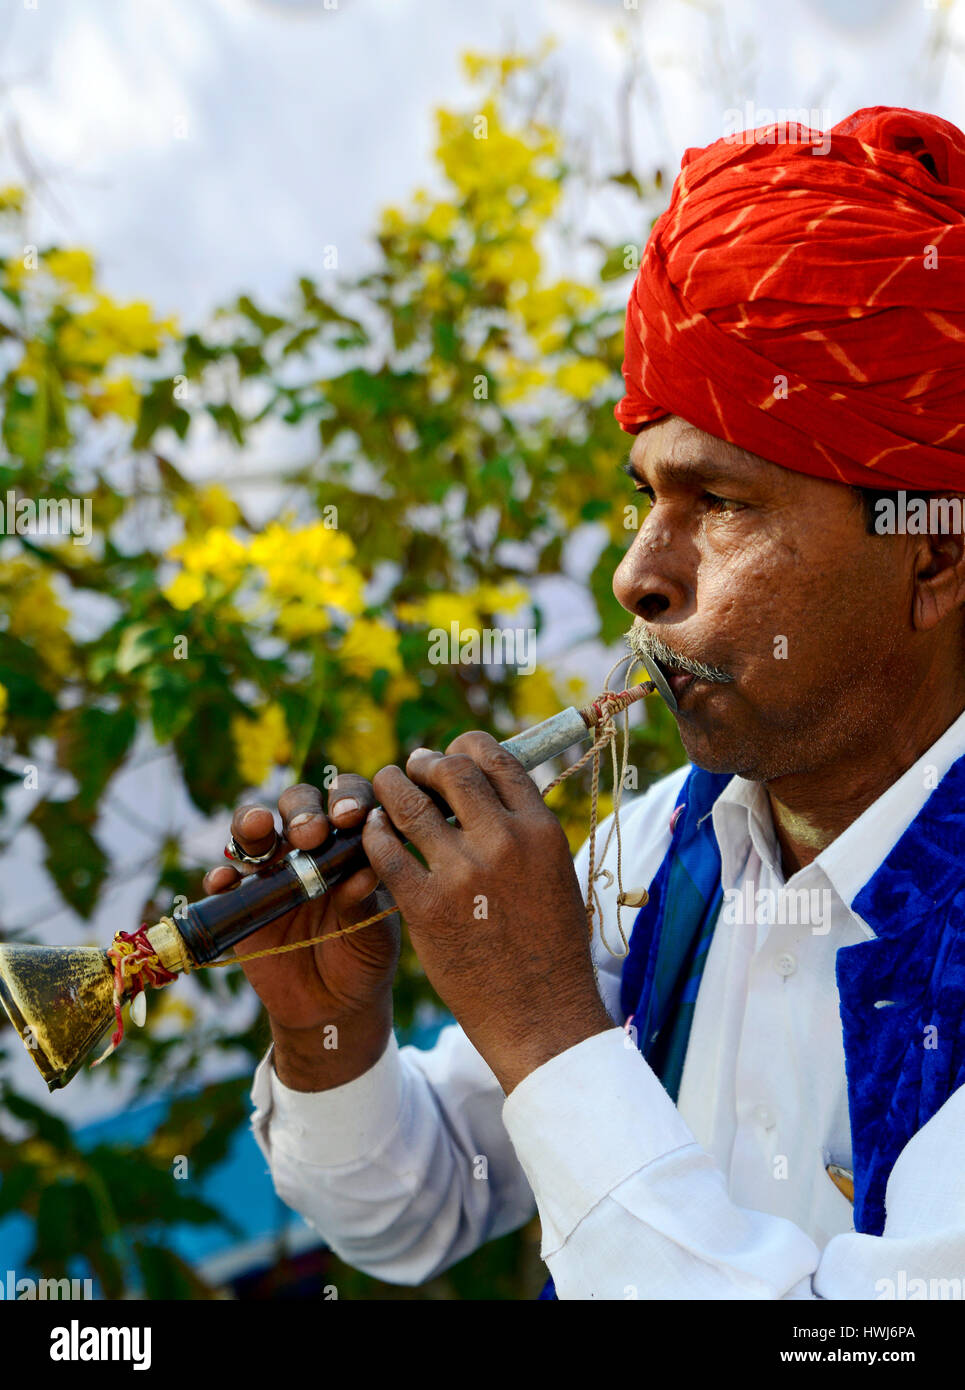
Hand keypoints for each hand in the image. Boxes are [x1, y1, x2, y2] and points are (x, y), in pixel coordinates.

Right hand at [203, 776, 400, 1087]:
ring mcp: (272, 869)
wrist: (332, 1006)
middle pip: (298, 803)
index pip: (349, 801)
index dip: (348, 798)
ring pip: (253, 830)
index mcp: (351, 842)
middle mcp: (310, 846)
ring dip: (251, 821)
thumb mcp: (374, 932)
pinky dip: (221, 875)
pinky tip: (226, 881)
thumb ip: (365, 901)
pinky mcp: (242, 900)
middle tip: (310, 833)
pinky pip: (224, 879)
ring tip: (257, 830)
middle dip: (301, 810)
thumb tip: (364, 874)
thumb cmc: (364, 956)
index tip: (350, 816)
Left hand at [361, 733, 612, 1093]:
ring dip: (390, 787)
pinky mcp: (427, 906)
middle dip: (425, 763)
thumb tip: (490, 792)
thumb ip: (524, 830)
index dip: (465, 748)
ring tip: (382, 790)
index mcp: (541, 829)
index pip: (497, 759)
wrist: (542, 1015)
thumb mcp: (555, 873)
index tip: (449, 756)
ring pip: (409, 802)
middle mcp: (504, 841)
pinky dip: (373, 834)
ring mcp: (463, 872)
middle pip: (451, 770)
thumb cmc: (551, 947)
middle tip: (411, 770)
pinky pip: (385, 851)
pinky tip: (371, 834)